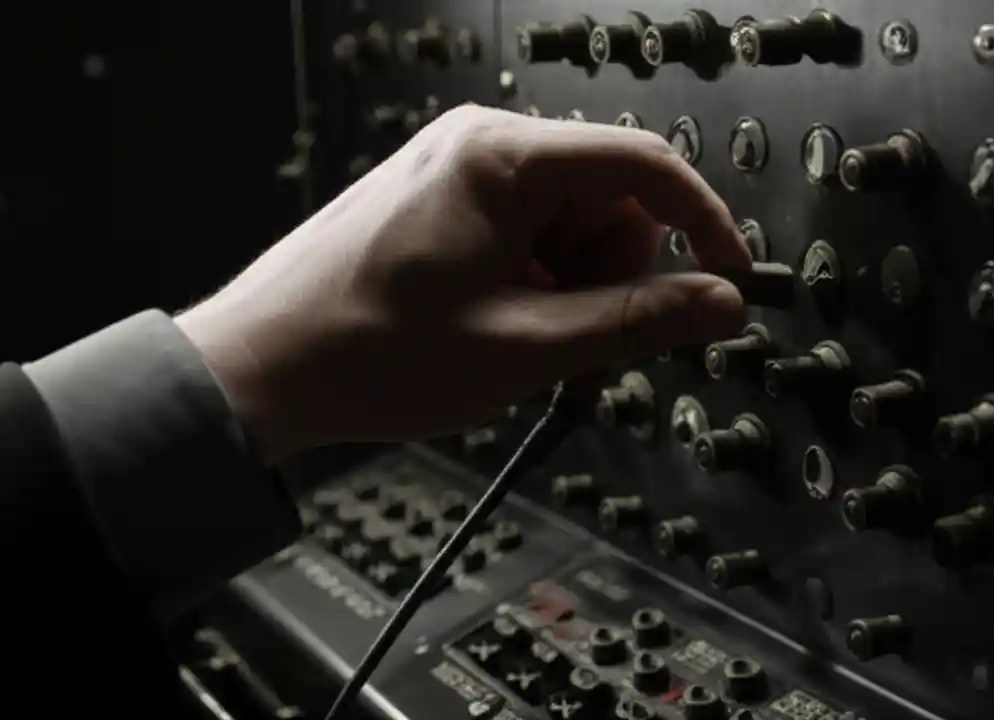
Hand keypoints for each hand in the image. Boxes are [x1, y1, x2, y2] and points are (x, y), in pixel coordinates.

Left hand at [176, 105, 750, 460]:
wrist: (260, 369)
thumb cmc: (369, 352)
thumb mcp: (526, 347)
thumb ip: (636, 322)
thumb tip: (718, 303)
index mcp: (502, 158)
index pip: (643, 164)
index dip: (702, 223)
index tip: (729, 279)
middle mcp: (480, 145)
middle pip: (609, 198)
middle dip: (617, 278)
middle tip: (588, 350)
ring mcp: (458, 171)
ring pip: (572, 222)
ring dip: (578, 290)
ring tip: (534, 349)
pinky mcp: (444, 200)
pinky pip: (530, 233)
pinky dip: (541, 285)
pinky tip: (508, 330)